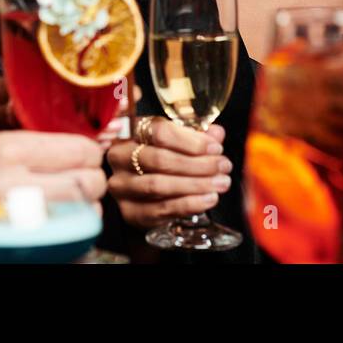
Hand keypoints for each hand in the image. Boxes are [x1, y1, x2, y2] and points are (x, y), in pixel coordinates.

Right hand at [106, 121, 231, 227]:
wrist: (145, 193)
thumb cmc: (162, 158)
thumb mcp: (178, 142)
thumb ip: (196, 136)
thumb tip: (216, 134)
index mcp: (131, 131)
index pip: (159, 131)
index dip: (190, 140)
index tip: (215, 147)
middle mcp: (119, 156)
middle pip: (159, 159)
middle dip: (197, 164)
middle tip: (223, 166)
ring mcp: (121, 185)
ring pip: (159, 185)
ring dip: (195, 185)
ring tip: (220, 183)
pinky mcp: (129, 211)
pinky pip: (160, 209)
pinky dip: (188, 204)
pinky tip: (208, 199)